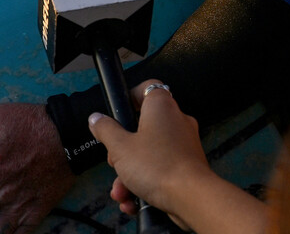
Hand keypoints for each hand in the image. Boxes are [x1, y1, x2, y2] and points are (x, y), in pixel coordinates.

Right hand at [88, 81, 206, 226]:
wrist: (192, 199)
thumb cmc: (158, 167)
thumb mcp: (120, 147)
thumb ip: (105, 129)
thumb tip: (96, 119)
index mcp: (161, 107)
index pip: (147, 88)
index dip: (130, 97)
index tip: (118, 113)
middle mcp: (177, 121)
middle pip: (143, 126)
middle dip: (123, 150)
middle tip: (115, 161)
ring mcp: (185, 145)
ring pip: (150, 152)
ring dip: (131, 172)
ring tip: (121, 191)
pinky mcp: (189, 166)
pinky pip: (162, 168)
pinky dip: (147, 182)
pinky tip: (133, 201)